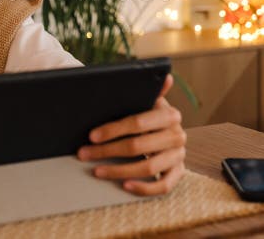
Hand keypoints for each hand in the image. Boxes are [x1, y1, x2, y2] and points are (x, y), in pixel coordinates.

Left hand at [77, 74, 186, 195]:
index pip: (137, 122)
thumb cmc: (150, 114)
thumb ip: (152, 90)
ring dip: (119, 171)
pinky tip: (125, 185)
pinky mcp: (178, 172)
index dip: (112, 130)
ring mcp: (179, 155)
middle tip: (85, 153)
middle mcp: (177, 135)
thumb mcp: (149, 100)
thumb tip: (165, 75)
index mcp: (169, 114)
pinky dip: (144, 188)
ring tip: (97, 171)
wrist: (168, 129)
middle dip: (107, 151)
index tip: (92, 136)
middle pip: (138, 146)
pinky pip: (163, 186)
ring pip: (148, 168)